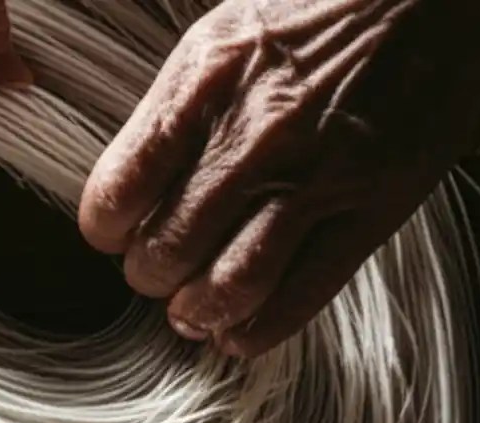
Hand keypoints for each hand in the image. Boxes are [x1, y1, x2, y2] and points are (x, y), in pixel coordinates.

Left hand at [78, 0, 479, 356]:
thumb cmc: (314, 13)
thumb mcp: (221, 38)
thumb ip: (175, 113)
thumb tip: (132, 188)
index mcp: (202, 87)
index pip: (119, 190)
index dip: (108, 230)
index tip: (116, 235)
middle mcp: (253, 137)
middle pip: (168, 249)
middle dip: (150, 277)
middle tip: (158, 274)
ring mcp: (316, 178)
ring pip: (229, 285)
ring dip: (197, 313)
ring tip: (192, 312)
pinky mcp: (371, 210)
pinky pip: (302, 295)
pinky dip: (258, 330)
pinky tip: (239, 333)